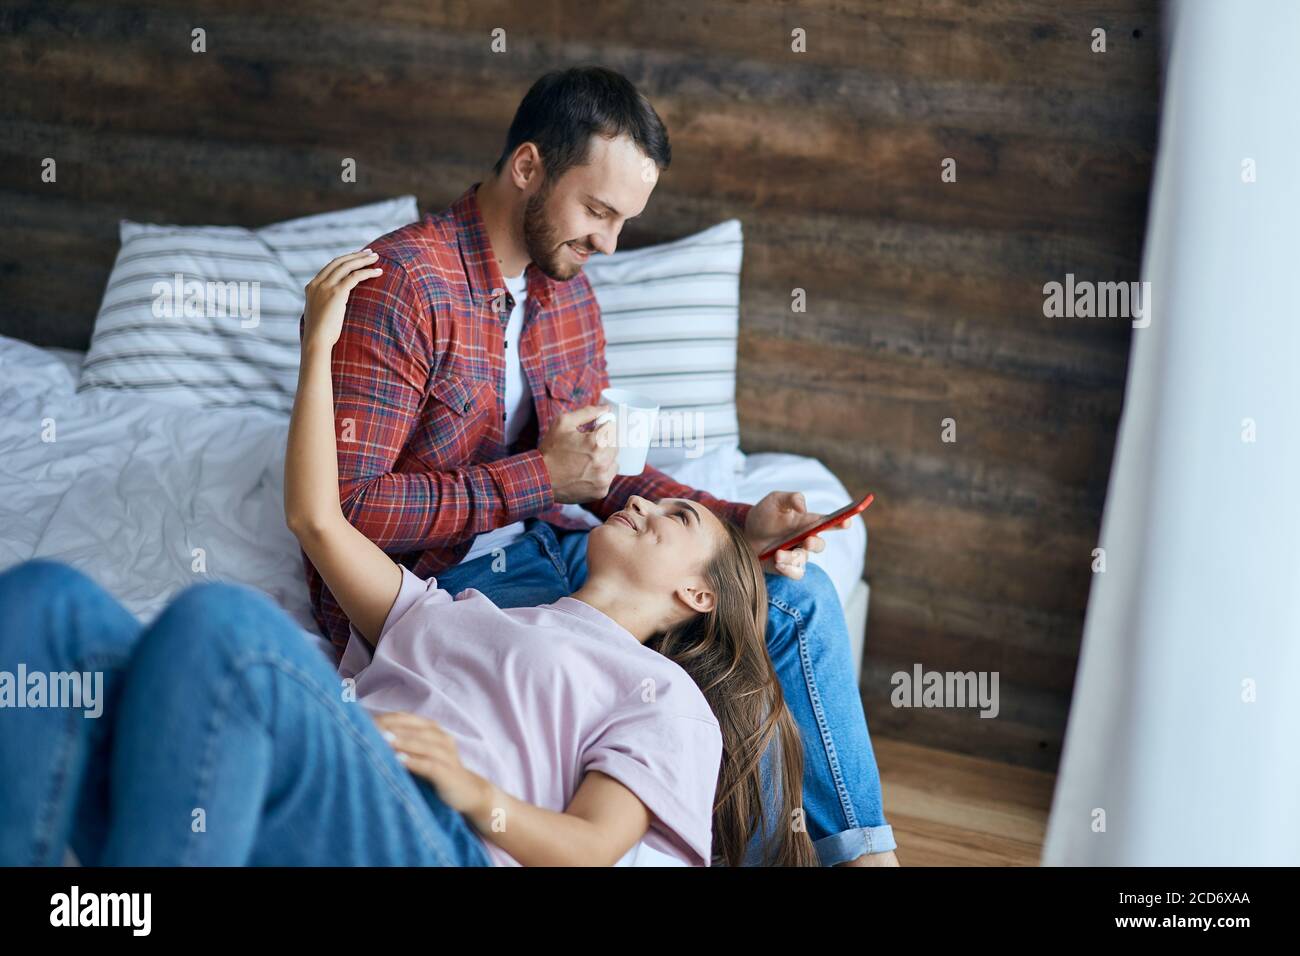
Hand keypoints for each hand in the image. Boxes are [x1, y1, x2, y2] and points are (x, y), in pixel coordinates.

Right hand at [302, 249, 383, 349]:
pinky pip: (355, 276)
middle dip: (356, 255)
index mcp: (311, 286)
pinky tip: (378, 272)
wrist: (316, 340)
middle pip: (339, 261)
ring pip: (347, 266)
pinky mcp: (337, 292)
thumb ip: (325, 302)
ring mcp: (326, 286)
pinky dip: (368, 272)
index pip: (330, 266)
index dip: (345, 260)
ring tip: (377, 257)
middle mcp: (317, 283)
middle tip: (370, 252)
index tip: (357, 257)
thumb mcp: (320, 313)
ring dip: (363, 260)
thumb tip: (337, 301)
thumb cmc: (321, 333)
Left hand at [373, 711, 492, 814]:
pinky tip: (399, 761)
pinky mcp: (449, 773)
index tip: (362, 722)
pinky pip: (430, 765)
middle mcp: (442, 738)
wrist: (467, 792)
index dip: (386, 718)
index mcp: (433, 730)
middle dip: (391, 728)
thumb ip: (401, 745)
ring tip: (382, 740)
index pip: (406, 718)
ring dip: (403, 741)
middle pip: (414, 728)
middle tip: (368, 729)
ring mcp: (447, 755)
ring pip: (423, 743)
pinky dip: (414, 762)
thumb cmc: (436, 772)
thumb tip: (368, 739)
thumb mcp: (419, 755)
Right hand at [538, 404, 618, 503]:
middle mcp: (603, 461)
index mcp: (596, 442)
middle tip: (587, 446)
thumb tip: (606, 408)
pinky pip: (609, 477)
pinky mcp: (601, 491)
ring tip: (586, 459)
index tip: (593, 431)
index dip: (602, 427)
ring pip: (614, 462)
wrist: (541, 479)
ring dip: (605, 458)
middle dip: (604, 443)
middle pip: (615, 445)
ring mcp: (603, 478)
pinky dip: (601, 473)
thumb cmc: (551, 450)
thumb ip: (587, 413)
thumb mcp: (563, 423)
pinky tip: (586, 472)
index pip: (612, 427)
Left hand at [744, 491, 852, 580]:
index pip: (828, 523)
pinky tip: (777, 562)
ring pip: (804, 559)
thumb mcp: (774, 501)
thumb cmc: (763, 516)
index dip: (841, 522)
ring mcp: (797, 554)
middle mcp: (805, 539)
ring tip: (777, 553)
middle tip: (806, 540)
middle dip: (815, 543)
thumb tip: (802, 506)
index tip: (846, 522)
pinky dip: (789, 569)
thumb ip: (791, 498)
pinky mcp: (787, 568)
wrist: (744, 534)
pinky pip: (796, 573)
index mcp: (807, 522)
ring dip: (791, 557)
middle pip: (819, 545)